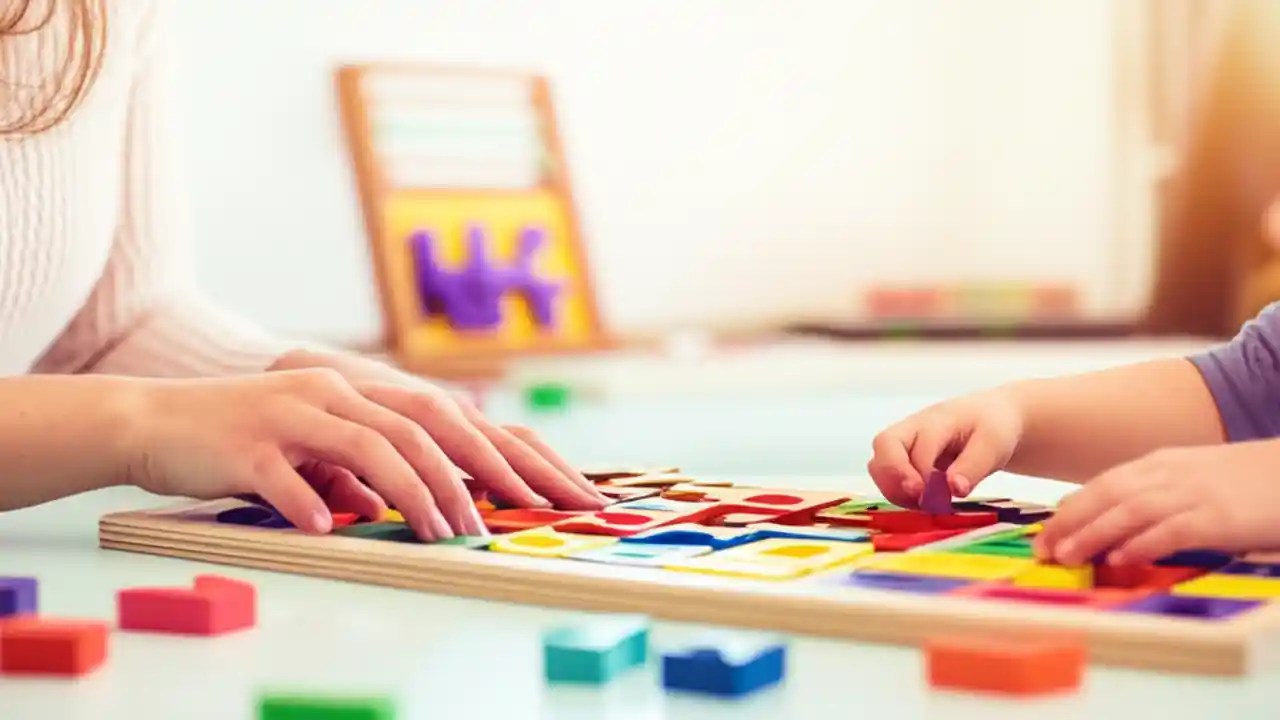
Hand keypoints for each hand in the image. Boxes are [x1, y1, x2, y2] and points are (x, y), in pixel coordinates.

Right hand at [125, 366, 605, 541]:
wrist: (153, 419)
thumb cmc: (242, 438)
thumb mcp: (313, 451)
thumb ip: (356, 469)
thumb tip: (389, 505)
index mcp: (357, 389)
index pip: (446, 414)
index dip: (499, 450)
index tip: (543, 490)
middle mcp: (333, 390)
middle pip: (421, 424)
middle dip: (472, 472)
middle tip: (505, 520)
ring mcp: (289, 411)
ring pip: (368, 445)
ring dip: (413, 491)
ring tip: (444, 535)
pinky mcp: (244, 442)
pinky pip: (285, 474)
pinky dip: (310, 500)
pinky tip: (331, 528)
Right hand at [867, 389, 1023, 507]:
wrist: (994, 417)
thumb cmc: (994, 428)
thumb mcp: (994, 445)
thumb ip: (974, 466)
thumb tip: (954, 489)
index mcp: (937, 421)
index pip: (917, 445)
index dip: (921, 473)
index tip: (934, 499)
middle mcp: (914, 429)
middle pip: (883, 445)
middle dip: (893, 476)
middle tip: (918, 500)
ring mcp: (906, 443)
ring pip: (880, 463)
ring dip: (893, 488)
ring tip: (922, 505)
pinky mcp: (905, 458)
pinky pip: (888, 476)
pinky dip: (897, 493)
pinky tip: (921, 503)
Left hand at [1033, 440, 1279, 565]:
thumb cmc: (1248, 481)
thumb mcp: (1193, 478)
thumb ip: (1155, 493)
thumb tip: (1114, 522)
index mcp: (1161, 464)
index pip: (1103, 484)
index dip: (1070, 509)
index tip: (1045, 533)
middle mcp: (1170, 474)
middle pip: (1106, 495)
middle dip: (1069, 522)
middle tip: (1042, 549)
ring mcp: (1194, 494)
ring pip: (1129, 511)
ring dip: (1093, 534)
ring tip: (1066, 556)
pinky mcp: (1218, 516)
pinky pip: (1172, 530)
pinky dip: (1143, 543)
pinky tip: (1120, 559)